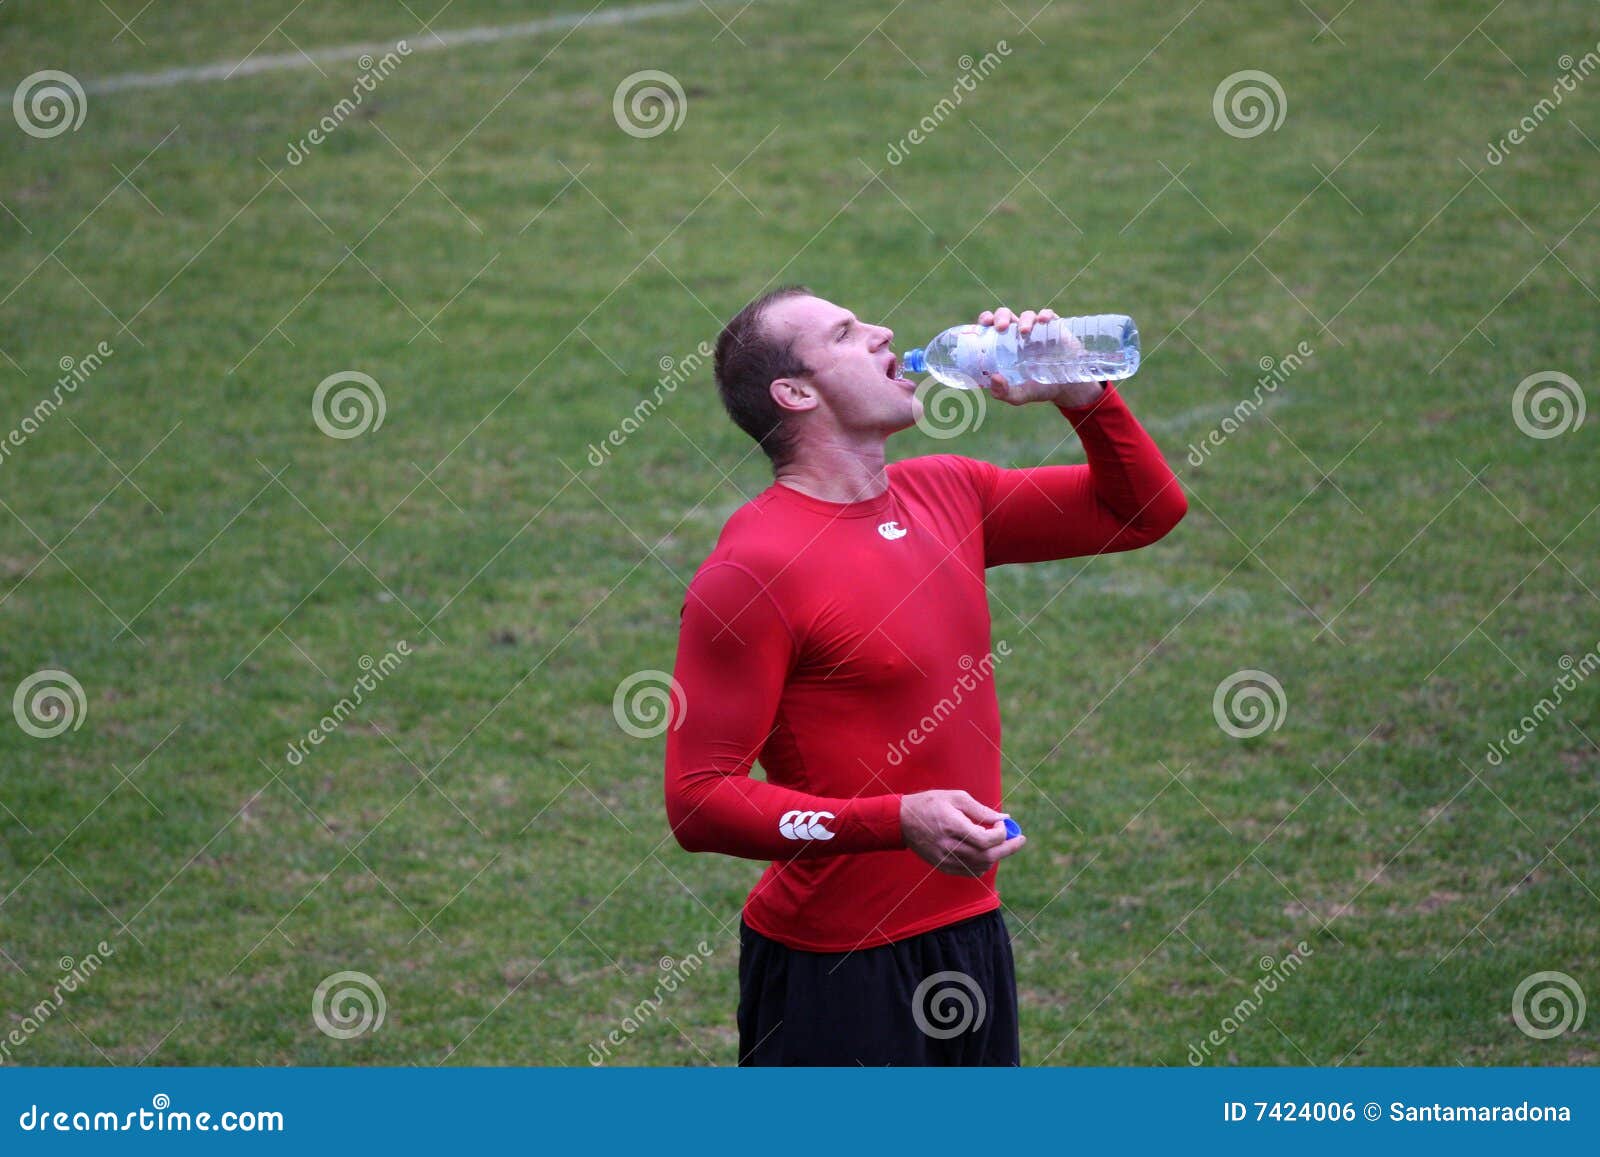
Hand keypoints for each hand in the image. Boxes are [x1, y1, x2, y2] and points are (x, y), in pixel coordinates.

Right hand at [900, 789, 1025, 876]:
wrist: (902, 820)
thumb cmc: (931, 803)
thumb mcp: (956, 797)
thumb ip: (981, 810)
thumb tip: (1004, 817)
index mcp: (952, 826)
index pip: (985, 839)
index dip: (1001, 833)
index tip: (1003, 822)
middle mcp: (949, 846)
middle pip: (987, 855)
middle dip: (1008, 848)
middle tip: (1020, 839)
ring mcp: (946, 859)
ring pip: (981, 865)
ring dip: (996, 855)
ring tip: (1002, 843)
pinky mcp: (943, 866)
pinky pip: (971, 872)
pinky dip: (984, 864)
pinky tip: (987, 853)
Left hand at [977, 305, 1102, 407]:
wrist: (1066, 388)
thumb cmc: (1038, 389)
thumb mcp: (1018, 395)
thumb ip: (1003, 392)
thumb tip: (994, 378)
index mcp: (1004, 345)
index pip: (990, 326)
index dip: (986, 320)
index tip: (984, 323)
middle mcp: (1018, 334)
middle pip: (1006, 315)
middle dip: (1001, 316)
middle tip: (1001, 328)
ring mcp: (1037, 330)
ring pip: (1027, 315)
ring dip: (1024, 319)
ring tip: (1024, 332)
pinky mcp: (1055, 328)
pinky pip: (1049, 315)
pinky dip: (1045, 315)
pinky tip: (1043, 321)